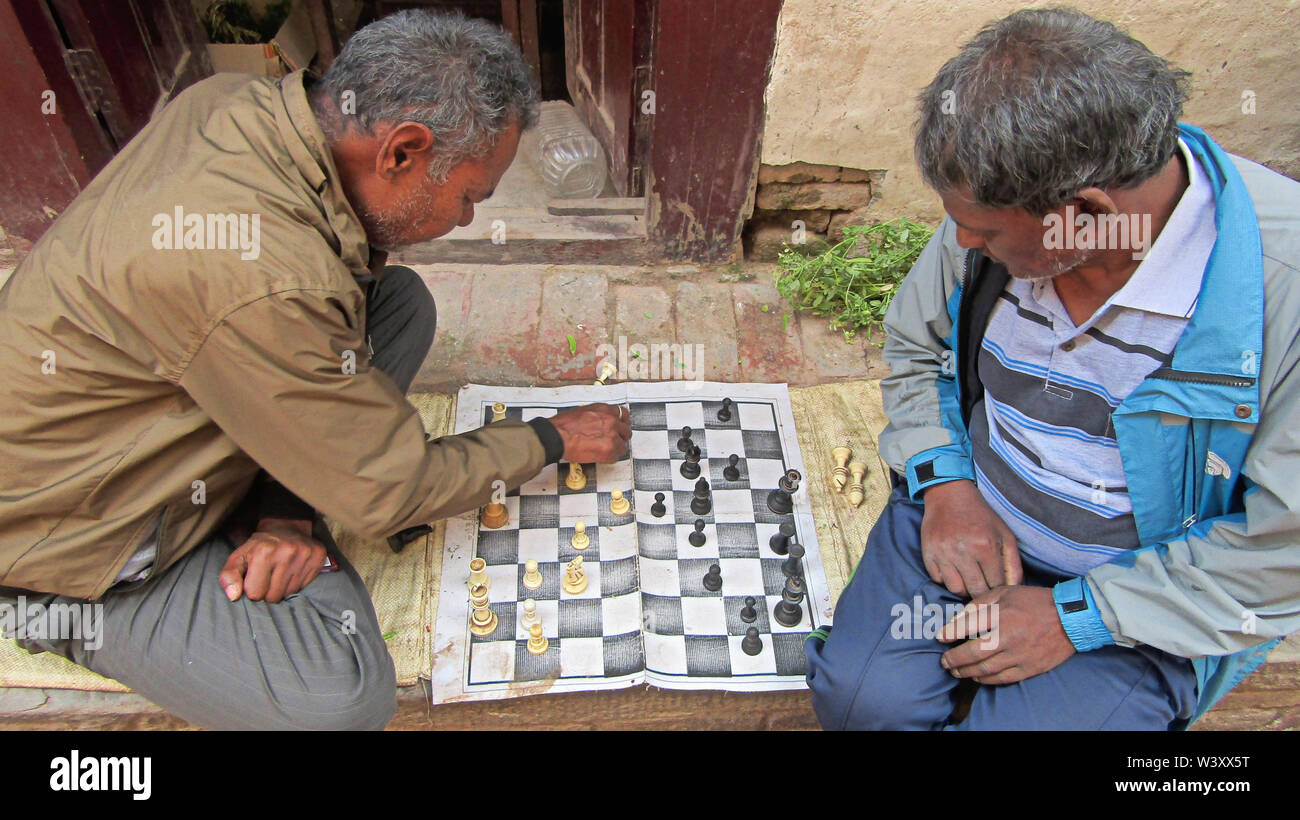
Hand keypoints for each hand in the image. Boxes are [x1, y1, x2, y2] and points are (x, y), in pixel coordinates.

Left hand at [219, 518, 328, 602]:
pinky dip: (296, 583)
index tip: (255, 578)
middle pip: (273, 596)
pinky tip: (292, 571)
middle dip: (268, 591)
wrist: (286, 525)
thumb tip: (233, 596)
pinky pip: (304, 587)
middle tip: (268, 577)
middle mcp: (287, 552)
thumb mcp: (239, 556)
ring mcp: (305, 554)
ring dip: (282, 588)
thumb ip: (229, 576)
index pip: (255, 593)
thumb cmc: (259, 546)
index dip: (253, 589)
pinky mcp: (318, 557)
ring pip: (289, 593)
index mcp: (264, 551)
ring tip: (280, 574)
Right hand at [549, 403, 631, 462]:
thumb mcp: (582, 412)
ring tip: (605, 451)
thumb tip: (598, 421)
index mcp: (604, 410)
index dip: (621, 422)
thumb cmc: (564, 426)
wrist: (556, 436)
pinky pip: (616, 456)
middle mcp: (611, 421)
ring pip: (622, 445)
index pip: (622, 414)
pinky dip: (610, 458)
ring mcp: (612, 435)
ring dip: (616, 448)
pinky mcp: (608, 449)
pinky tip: (601, 456)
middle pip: (626, 430)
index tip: (621, 425)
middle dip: (620, 436)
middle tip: (614, 440)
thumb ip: (596, 416)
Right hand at [920, 479, 1021, 597]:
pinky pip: (938, 579)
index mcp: (985, 546)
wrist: (948, 495)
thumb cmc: (981, 516)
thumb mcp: (1004, 534)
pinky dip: (946, 578)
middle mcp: (963, 551)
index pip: (996, 584)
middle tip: (983, 585)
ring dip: (964, 587)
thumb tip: (1013, 588)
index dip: (998, 587)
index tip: (997, 584)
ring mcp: (943, 553)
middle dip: (982, 591)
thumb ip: (1013, 563)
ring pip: (955, 589)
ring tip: (968, 578)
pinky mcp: (928, 553)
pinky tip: (953, 568)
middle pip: (976, 590)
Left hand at [937, 585, 1075, 684]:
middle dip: (954, 659)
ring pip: (985, 669)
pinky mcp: (1029, 668)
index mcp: (1002, 614)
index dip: (950, 633)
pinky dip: (986, 679)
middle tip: (944, 661)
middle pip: (973, 653)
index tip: (940, 637)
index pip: (967, 625)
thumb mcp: (1006, 591)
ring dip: (966, 671)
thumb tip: (959, 618)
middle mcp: (1008, 636)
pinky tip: (977, 676)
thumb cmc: (1034, 601)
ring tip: (956, 670)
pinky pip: (1002, 678)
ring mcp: (1019, 655)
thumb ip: (980, 603)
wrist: (1071, 618)